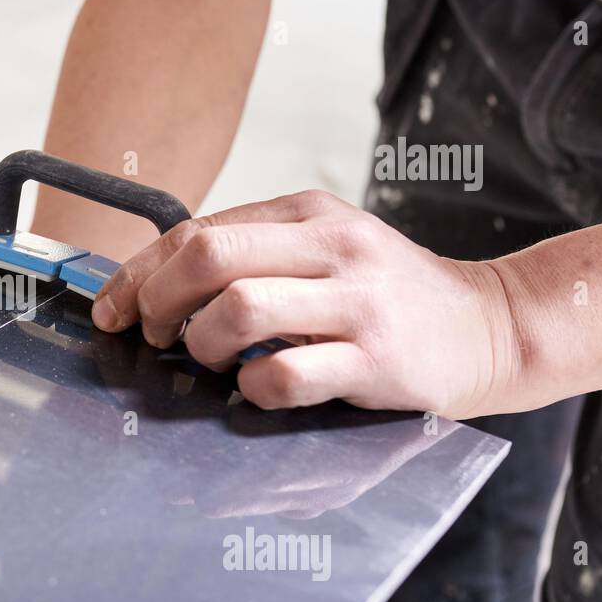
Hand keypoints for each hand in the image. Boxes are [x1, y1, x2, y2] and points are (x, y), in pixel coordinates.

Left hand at [90, 190, 520, 418]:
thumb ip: (255, 251)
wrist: (488, 326)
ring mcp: (356, 303)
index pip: (197, 231)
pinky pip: (283, 374)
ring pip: (238, 309)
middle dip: (157, 301)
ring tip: (208, 358)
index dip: (138, 272)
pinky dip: (251, 387)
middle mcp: (332, 247)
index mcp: (308, 214)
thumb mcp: (326, 246)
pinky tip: (255, 387)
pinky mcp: (375, 360)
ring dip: (201, 342)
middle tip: (153, 334)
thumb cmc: (387, 293)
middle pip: (208, 258)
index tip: (113, 307)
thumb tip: (159, 280)